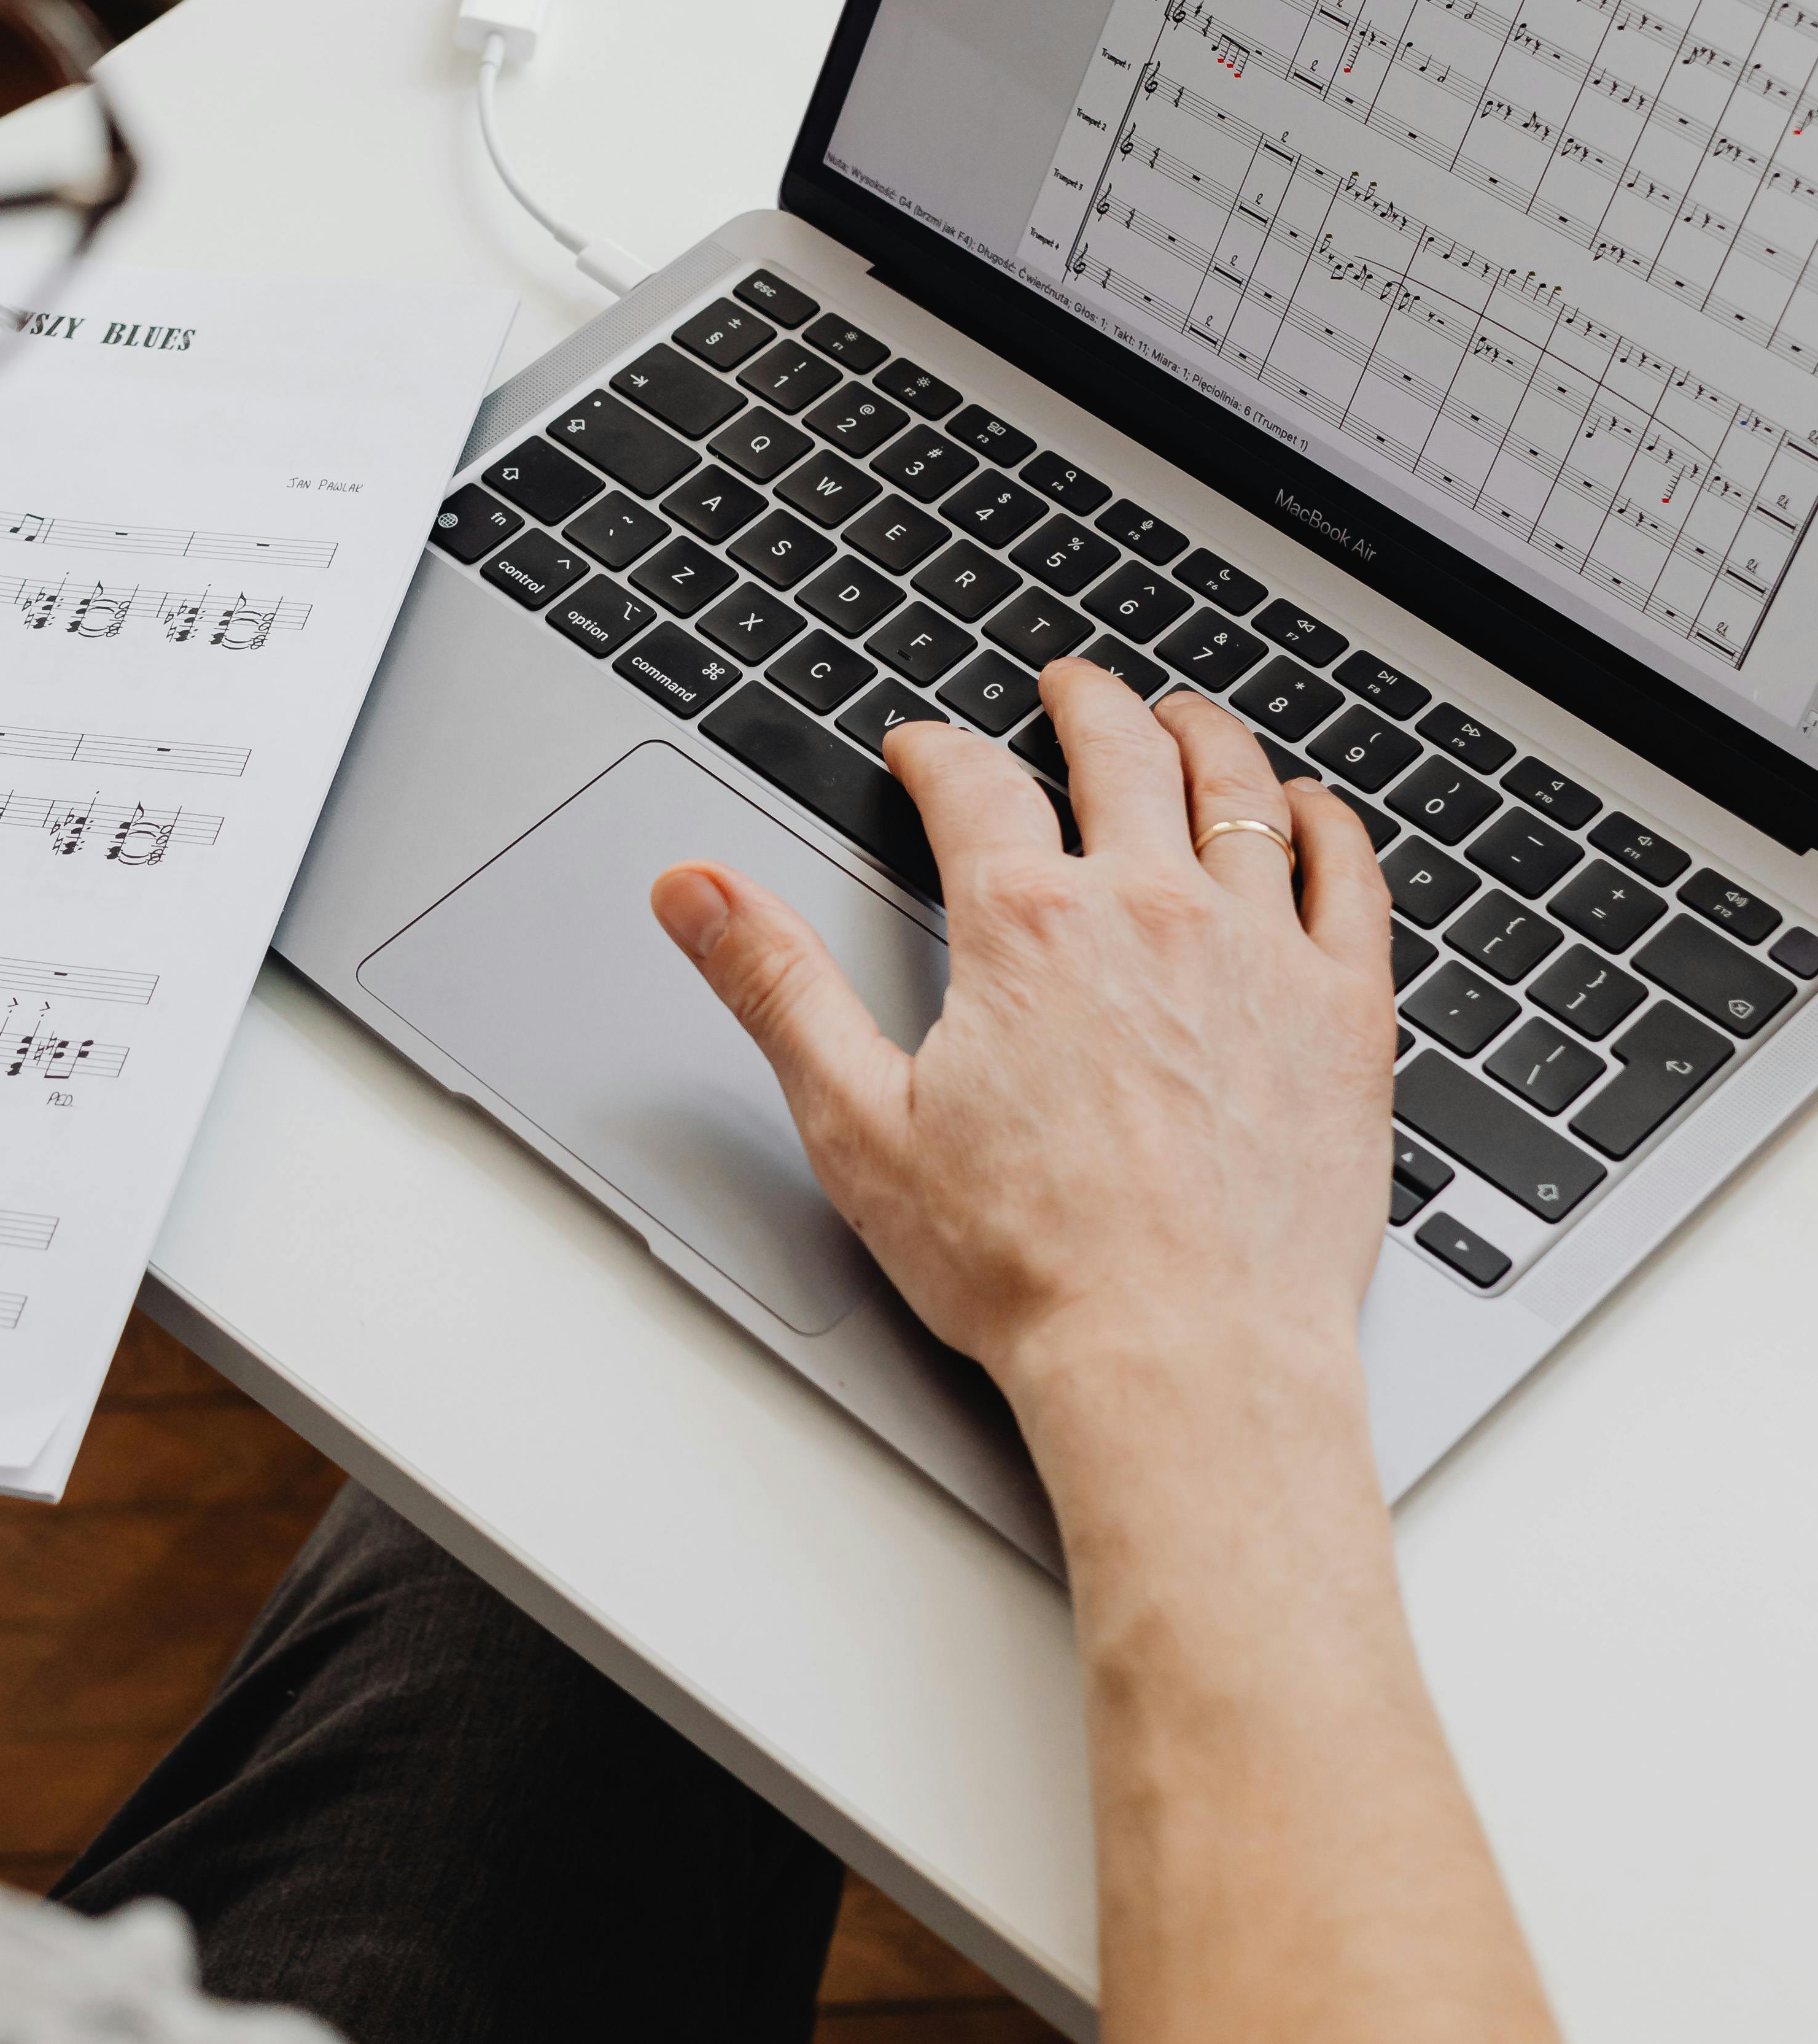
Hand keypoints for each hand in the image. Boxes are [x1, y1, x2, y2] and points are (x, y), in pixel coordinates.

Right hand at [651, 660, 1396, 1522]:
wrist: (1183, 1358)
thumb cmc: (1026, 1266)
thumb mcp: (859, 1121)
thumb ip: (775, 985)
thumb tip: (696, 891)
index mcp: (1028, 928)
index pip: (972, 783)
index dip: (937, 749)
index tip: (924, 746)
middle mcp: (1152, 909)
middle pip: (1122, 751)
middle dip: (1085, 702)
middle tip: (1069, 685)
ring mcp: (1263, 951)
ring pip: (1239, 790)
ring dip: (1205, 735)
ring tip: (1185, 717)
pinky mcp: (1346, 1012)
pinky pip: (1348, 875)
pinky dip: (1326, 823)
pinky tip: (1310, 812)